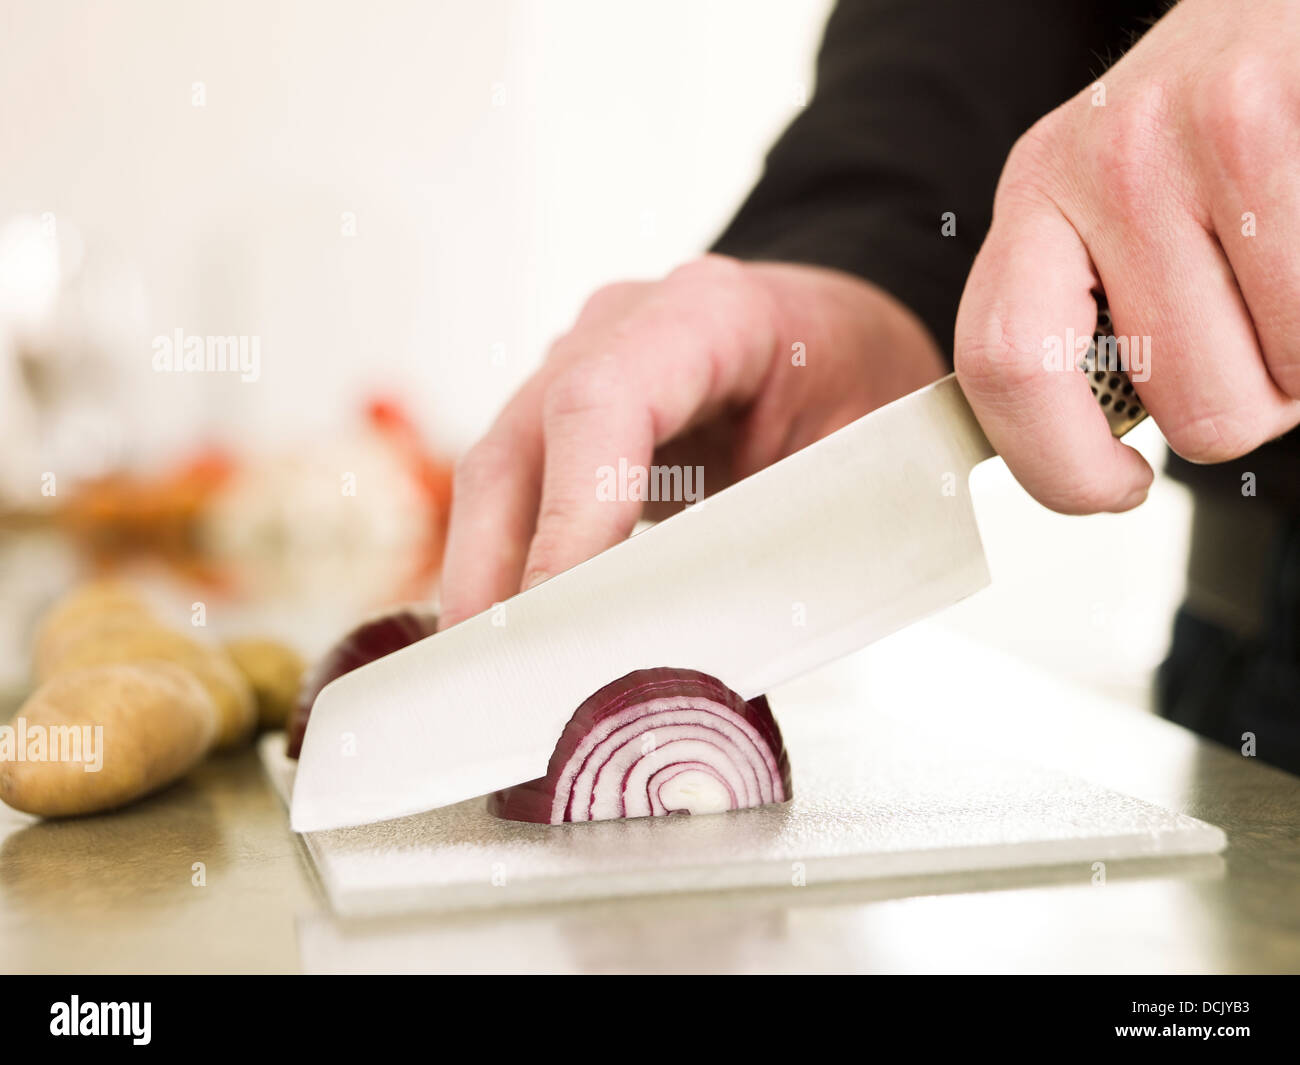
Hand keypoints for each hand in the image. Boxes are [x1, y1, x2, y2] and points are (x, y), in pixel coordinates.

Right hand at [439, 255, 945, 627]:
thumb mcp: (859, 461)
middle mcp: (620, 329)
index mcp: (707, 316)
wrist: (843, 336)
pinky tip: (518, 632)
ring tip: (497, 676)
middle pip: (514, 450)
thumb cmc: (858, 386)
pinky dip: (507, 564)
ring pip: (496, 475)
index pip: (599, 407)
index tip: (557, 624)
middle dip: (492, 574)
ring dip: (485, 577)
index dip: (566, 522)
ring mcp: (578, 365)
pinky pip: (513, 489)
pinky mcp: (562, 415)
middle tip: (496, 679)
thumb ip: (785, 544)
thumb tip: (707, 665)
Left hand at [955, 0, 1299, 513]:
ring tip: (1289, 291)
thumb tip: (1092, 452)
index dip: (1058, 465)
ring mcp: (1186, 136)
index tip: (1114, 488)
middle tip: (1254, 349)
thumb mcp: (1111, 208)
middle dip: (1242, 410)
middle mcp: (1097, 165)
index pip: (1001, 369)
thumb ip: (1086, 315)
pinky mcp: (1267, 115)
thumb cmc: (1211, 125)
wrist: (1281, 0)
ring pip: (1276, 379)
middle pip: (1181, 404)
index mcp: (1035, 201)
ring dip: (1299, 368)